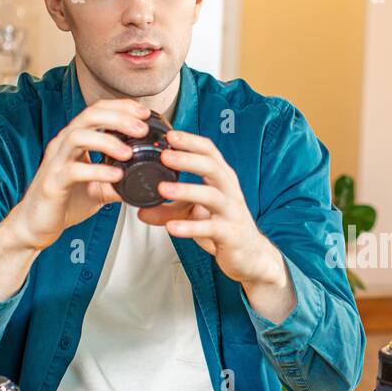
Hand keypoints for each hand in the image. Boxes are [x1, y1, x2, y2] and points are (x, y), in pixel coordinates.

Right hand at [5, 99, 146, 250]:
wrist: (35, 225)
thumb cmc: (62, 202)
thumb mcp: (99, 189)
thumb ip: (119, 181)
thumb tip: (146, 181)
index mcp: (74, 141)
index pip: (97, 111)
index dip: (121, 107)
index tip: (145, 113)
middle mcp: (63, 146)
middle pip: (88, 116)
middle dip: (118, 118)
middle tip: (142, 129)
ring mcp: (56, 162)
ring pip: (77, 137)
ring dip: (107, 141)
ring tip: (129, 152)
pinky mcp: (52, 183)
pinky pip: (74, 171)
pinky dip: (98, 171)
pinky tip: (116, 175)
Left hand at [139, 130, 288, 293]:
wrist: (251, 255)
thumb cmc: (224, 227)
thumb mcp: (195, 214)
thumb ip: (169, 211)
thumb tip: (141, 212)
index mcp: (223, 180)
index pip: (210, 152)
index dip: (191, 141)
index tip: (170, 135)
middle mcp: (229, 192)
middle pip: (212, 167)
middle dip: (188, 159)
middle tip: (164, 155)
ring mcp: (231, 212)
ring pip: (211, 196)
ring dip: (186, 190)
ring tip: (162, 189)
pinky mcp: (230, 234)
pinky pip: (210, 228)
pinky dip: (189, 227)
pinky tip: (171, 228)